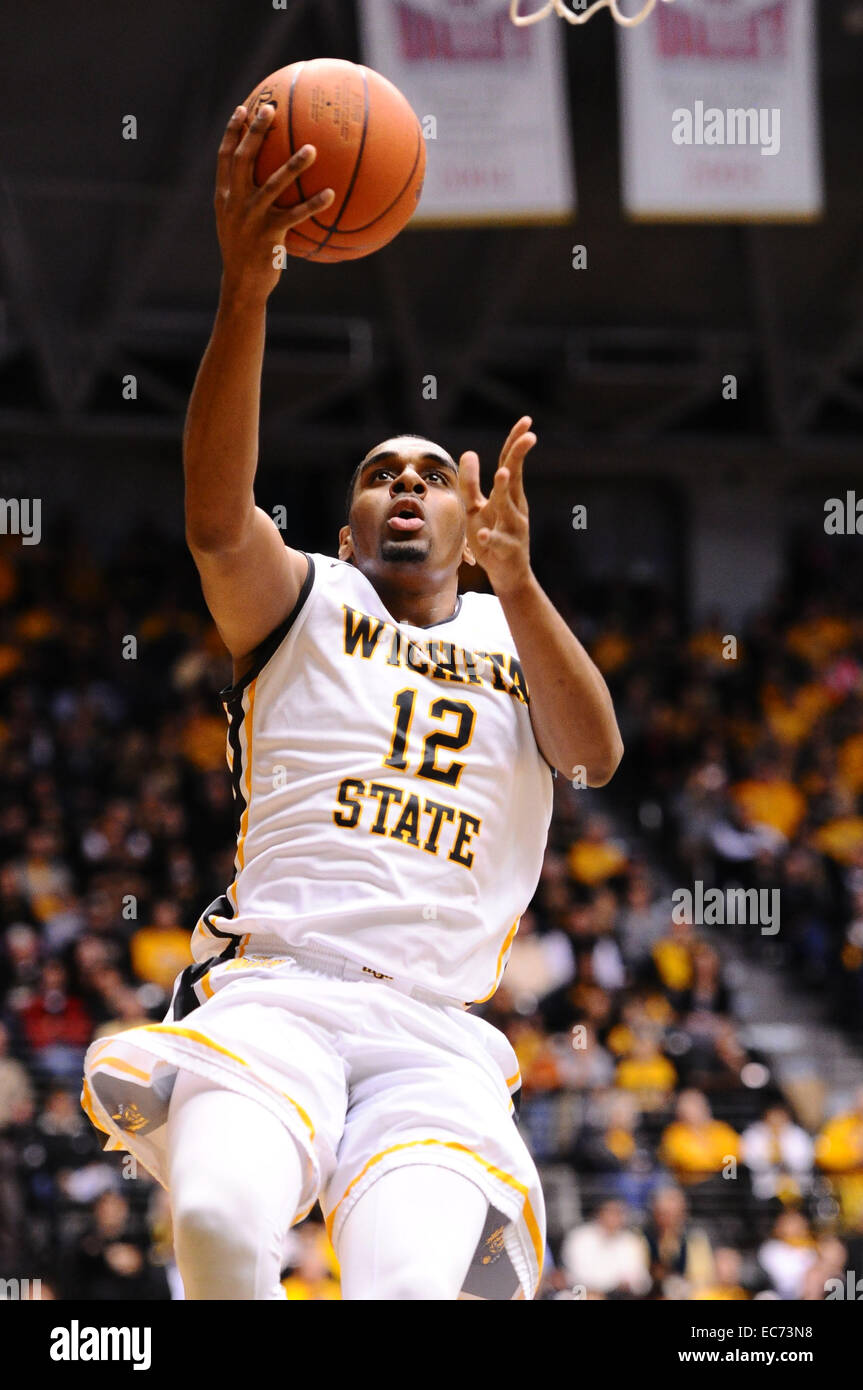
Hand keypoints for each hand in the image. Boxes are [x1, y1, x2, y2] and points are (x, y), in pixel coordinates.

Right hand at [215, 104, 334, 300]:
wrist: (241, 286)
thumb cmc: (245, 253)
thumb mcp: (237, 224)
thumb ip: (245, 200)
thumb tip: (267, 181)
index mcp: (224, 197)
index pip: (224, 157)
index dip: (232, 132)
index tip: (242, 109)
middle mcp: (234, 202)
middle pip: (243, 158)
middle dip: (256, 131)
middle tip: (271, 108)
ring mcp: (250, 218)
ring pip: (272, 184)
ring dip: (293, 165)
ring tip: (313, 149)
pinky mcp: (268, 235)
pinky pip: (295, 215)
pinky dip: (313, 204)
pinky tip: (331, 194)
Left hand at [458, 417, 535, 597]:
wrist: (509, 575)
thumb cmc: (493, 536)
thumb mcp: (478, 508)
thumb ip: (471, 483)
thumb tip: (469, 453)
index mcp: (509, 496)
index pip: (512, 464)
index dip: (517, 443)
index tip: (527, 421)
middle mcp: (515, 508)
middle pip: (515, 479)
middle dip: (519, 457)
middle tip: (529, 437)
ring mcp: (512, 529)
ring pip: (508, 508)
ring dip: (505, 490)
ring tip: (502, 473)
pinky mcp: (506, 551)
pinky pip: (498, 543)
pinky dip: (491, 538)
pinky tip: (483, 534)